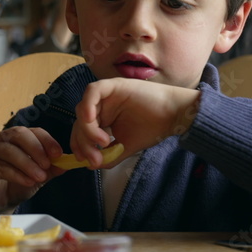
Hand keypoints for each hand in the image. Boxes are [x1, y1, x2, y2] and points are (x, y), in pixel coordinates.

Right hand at [0, 126, 64, 212]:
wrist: (1, 201)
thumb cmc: (18, 183)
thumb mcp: (39, 176)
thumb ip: (51, 169)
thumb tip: (66, 164)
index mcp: (20, 136)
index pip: (35, 131)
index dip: (47, 141)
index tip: (58, 154)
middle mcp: (4, 138)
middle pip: (19, 134)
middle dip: (36, 149)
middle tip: (46, 165)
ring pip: (9, 150)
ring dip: (27, 163)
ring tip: (39, 177)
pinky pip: (0, 166)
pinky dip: (16, 174)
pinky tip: (27, 181)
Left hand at [71, 78, 200, 166]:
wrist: (174, 116)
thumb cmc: (152, 128)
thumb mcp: (126, 147)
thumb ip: (109, 156)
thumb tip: (90, 166)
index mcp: (103, 118)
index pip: (80, 131)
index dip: (78, 145)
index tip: (83, 160)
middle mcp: (101, 106)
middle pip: (79, 122)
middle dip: (83, 142)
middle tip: (96, 157)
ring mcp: (106, 95)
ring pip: (82, 109)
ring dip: (87, 129)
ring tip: (104, 142)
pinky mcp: (113, 85)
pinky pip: (92, 91)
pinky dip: (87, 105)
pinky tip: (91, 120)